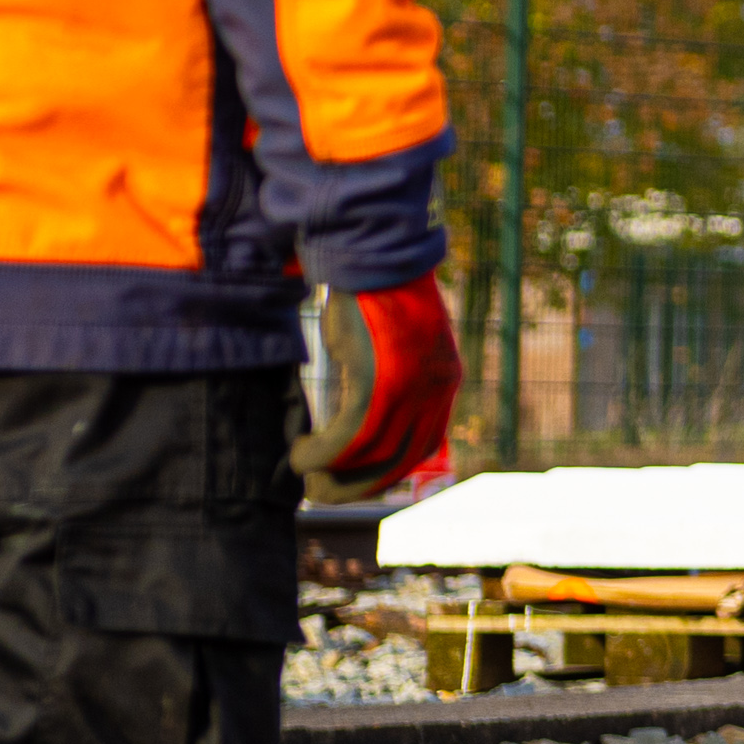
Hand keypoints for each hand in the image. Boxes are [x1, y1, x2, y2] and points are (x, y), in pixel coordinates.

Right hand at [315, 275, 462, 493]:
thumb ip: (390, 377)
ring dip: (334, 474)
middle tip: (325, 491)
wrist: (374, 253)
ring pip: (370, 456)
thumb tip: (360, 410)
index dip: (388, 470)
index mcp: (444, 382)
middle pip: (399, 461)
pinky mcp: (377, 383)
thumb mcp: (394, 341)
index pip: (422, 446)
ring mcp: (409, 390)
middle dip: (360, 485)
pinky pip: (348, 438)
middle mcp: (435, 392)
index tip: (358, 480)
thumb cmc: (376, 291)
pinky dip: (321, 454)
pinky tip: (300, 454)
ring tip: (306, 474)